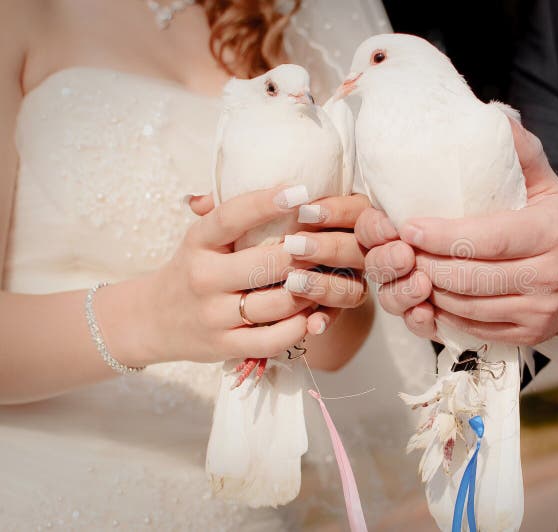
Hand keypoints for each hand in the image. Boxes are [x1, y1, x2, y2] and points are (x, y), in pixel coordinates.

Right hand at [107, 187, 368, 367]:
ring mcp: (214, 315)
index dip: (266, 203)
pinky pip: (273, 339)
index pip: (231, 217)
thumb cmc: (193, 270)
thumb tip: (279, 185)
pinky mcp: (225, 346)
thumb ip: (232, 215)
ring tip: (326, 279)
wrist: (153, 319)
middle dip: (304, 254)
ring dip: (309, 291)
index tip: (300, 191)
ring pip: (277, 303)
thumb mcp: (200, 239)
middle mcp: (204, 278)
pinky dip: (299, 327)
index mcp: (197, 242)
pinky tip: (312, 314)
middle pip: (267, 263)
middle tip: (329, 245)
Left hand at [356, 120, 557, 344]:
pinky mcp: (529, 334)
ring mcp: (539, 312)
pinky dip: (446, 313)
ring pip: (467, 307)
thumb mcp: (548, 183)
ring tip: (412, 269)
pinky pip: (474, 328)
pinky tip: (431, 294)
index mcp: (551, 233)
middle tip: (401, 249)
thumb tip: (489, 113)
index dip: (443, 236)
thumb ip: (519, 151)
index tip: (409, 226)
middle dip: (427, 264)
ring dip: (431, 290)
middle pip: (470, 277)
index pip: (487, 239)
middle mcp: (548, 277)